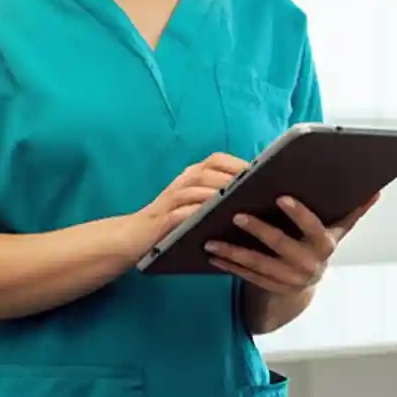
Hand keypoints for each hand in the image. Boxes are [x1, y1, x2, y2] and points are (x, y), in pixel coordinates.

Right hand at [120, 152, 248, 261]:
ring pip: (197, 188)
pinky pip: (182, 212)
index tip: (262, 172)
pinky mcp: (163, 219)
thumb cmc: (174, 224)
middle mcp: (182, 182)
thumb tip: (256, 200)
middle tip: (257, 190)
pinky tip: (215, 221)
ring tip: (241, 203)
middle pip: (209, 171)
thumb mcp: (196, 207)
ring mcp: (171, 199)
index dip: (238, 163)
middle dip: (233, 179)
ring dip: (218, 194)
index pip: (216, 159)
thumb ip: (218, 200)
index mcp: (191, 176)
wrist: (134, 237)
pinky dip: (198, 214)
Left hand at [204, 192, 379, 294]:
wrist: (305, 280)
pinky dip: (227, 264)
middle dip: (258, 230)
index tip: (280, 197)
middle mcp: (309, 265)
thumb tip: (375, 189)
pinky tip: (211, 252)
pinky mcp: (270, 288)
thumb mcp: (335, 228)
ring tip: (210, 237)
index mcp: (325, 244)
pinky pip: (246, 277)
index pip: (313, 227)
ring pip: (258, 265)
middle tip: (235, 213)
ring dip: (232, 251)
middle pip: (280, 245)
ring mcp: (289, 280)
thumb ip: (351, 210)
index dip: (299, 213)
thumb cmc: (316, 242)